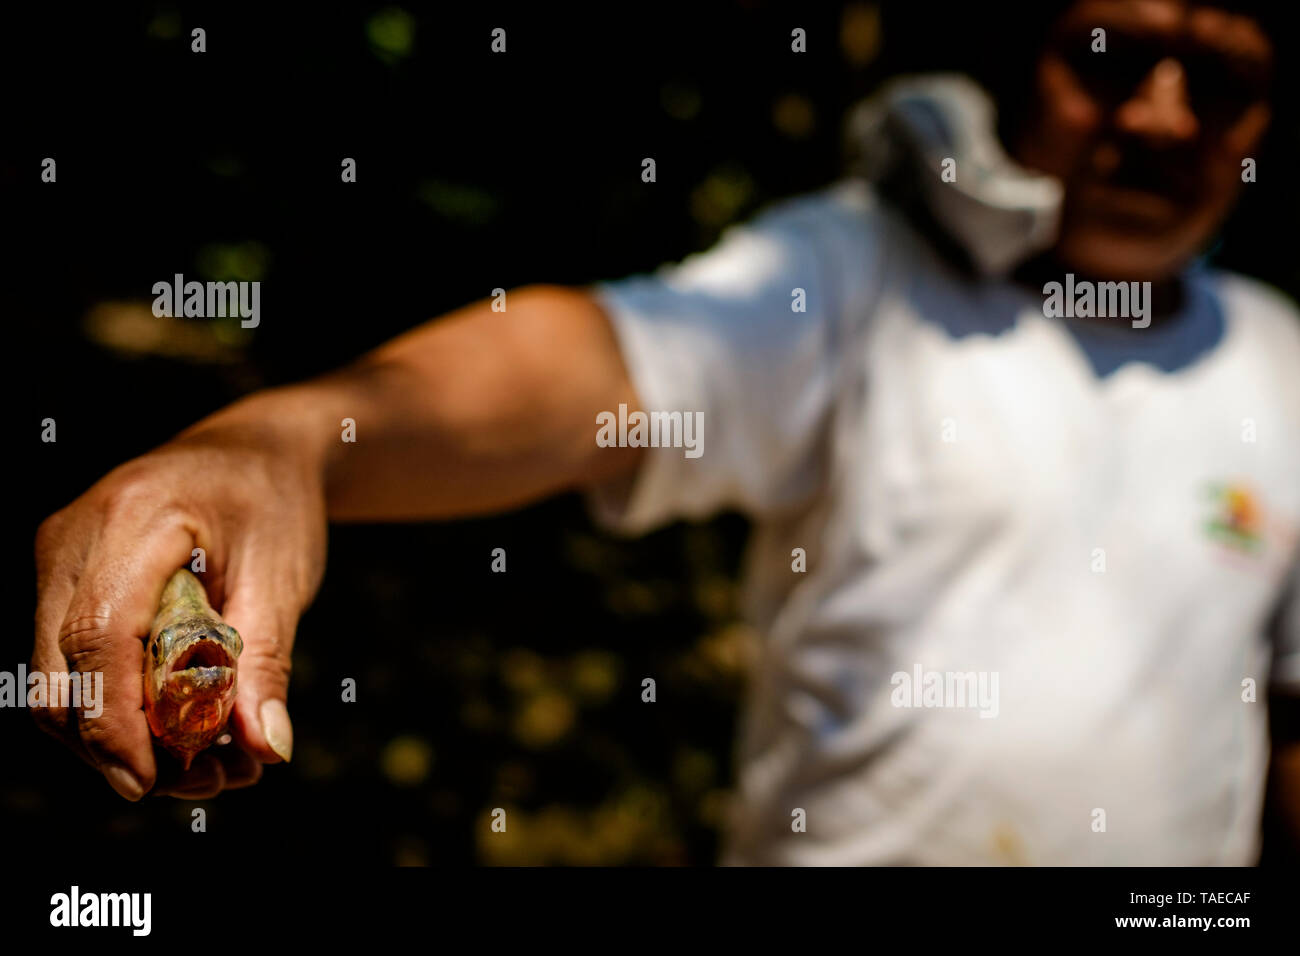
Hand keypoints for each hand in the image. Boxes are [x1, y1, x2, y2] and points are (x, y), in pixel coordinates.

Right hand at [31, 398, 327, 798]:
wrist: (259, 449)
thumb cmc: (275, 503)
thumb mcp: (284, 579)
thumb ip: (268, 664)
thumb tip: (268, 751)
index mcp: (133, 520)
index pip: (97, 638)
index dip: (114, 724)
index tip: (151, 782)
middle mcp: (75, 535)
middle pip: (59, 673)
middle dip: (118, 747)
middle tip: (205, 784)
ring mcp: (61, 555)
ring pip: (56, 679)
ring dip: (119, 738)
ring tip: (211, 767)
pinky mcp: (66, 576)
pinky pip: (70, 661)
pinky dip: (117, 707)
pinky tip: (184, 732)